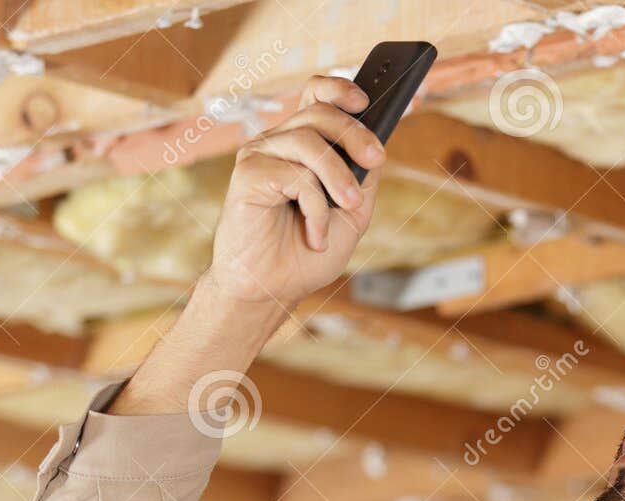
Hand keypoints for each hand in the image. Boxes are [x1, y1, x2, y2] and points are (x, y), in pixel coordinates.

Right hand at [206, 75, 385, 309]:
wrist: (274, 287)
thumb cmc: (307, 251)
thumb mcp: (351, 212)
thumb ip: (363, 178)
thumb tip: (377, 147)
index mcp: (302, 146)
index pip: (316, 96)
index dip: (339, 89)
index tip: (365, 101)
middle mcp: (279, 143)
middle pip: (319, 113)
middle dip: (355, 135)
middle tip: (376, 161)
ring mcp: (260, 155)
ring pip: (309, 142)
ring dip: (338, 178)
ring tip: (348, 208)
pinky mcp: (248, 174)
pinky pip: (295, 176)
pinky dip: (315, 210)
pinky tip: (315, 236)